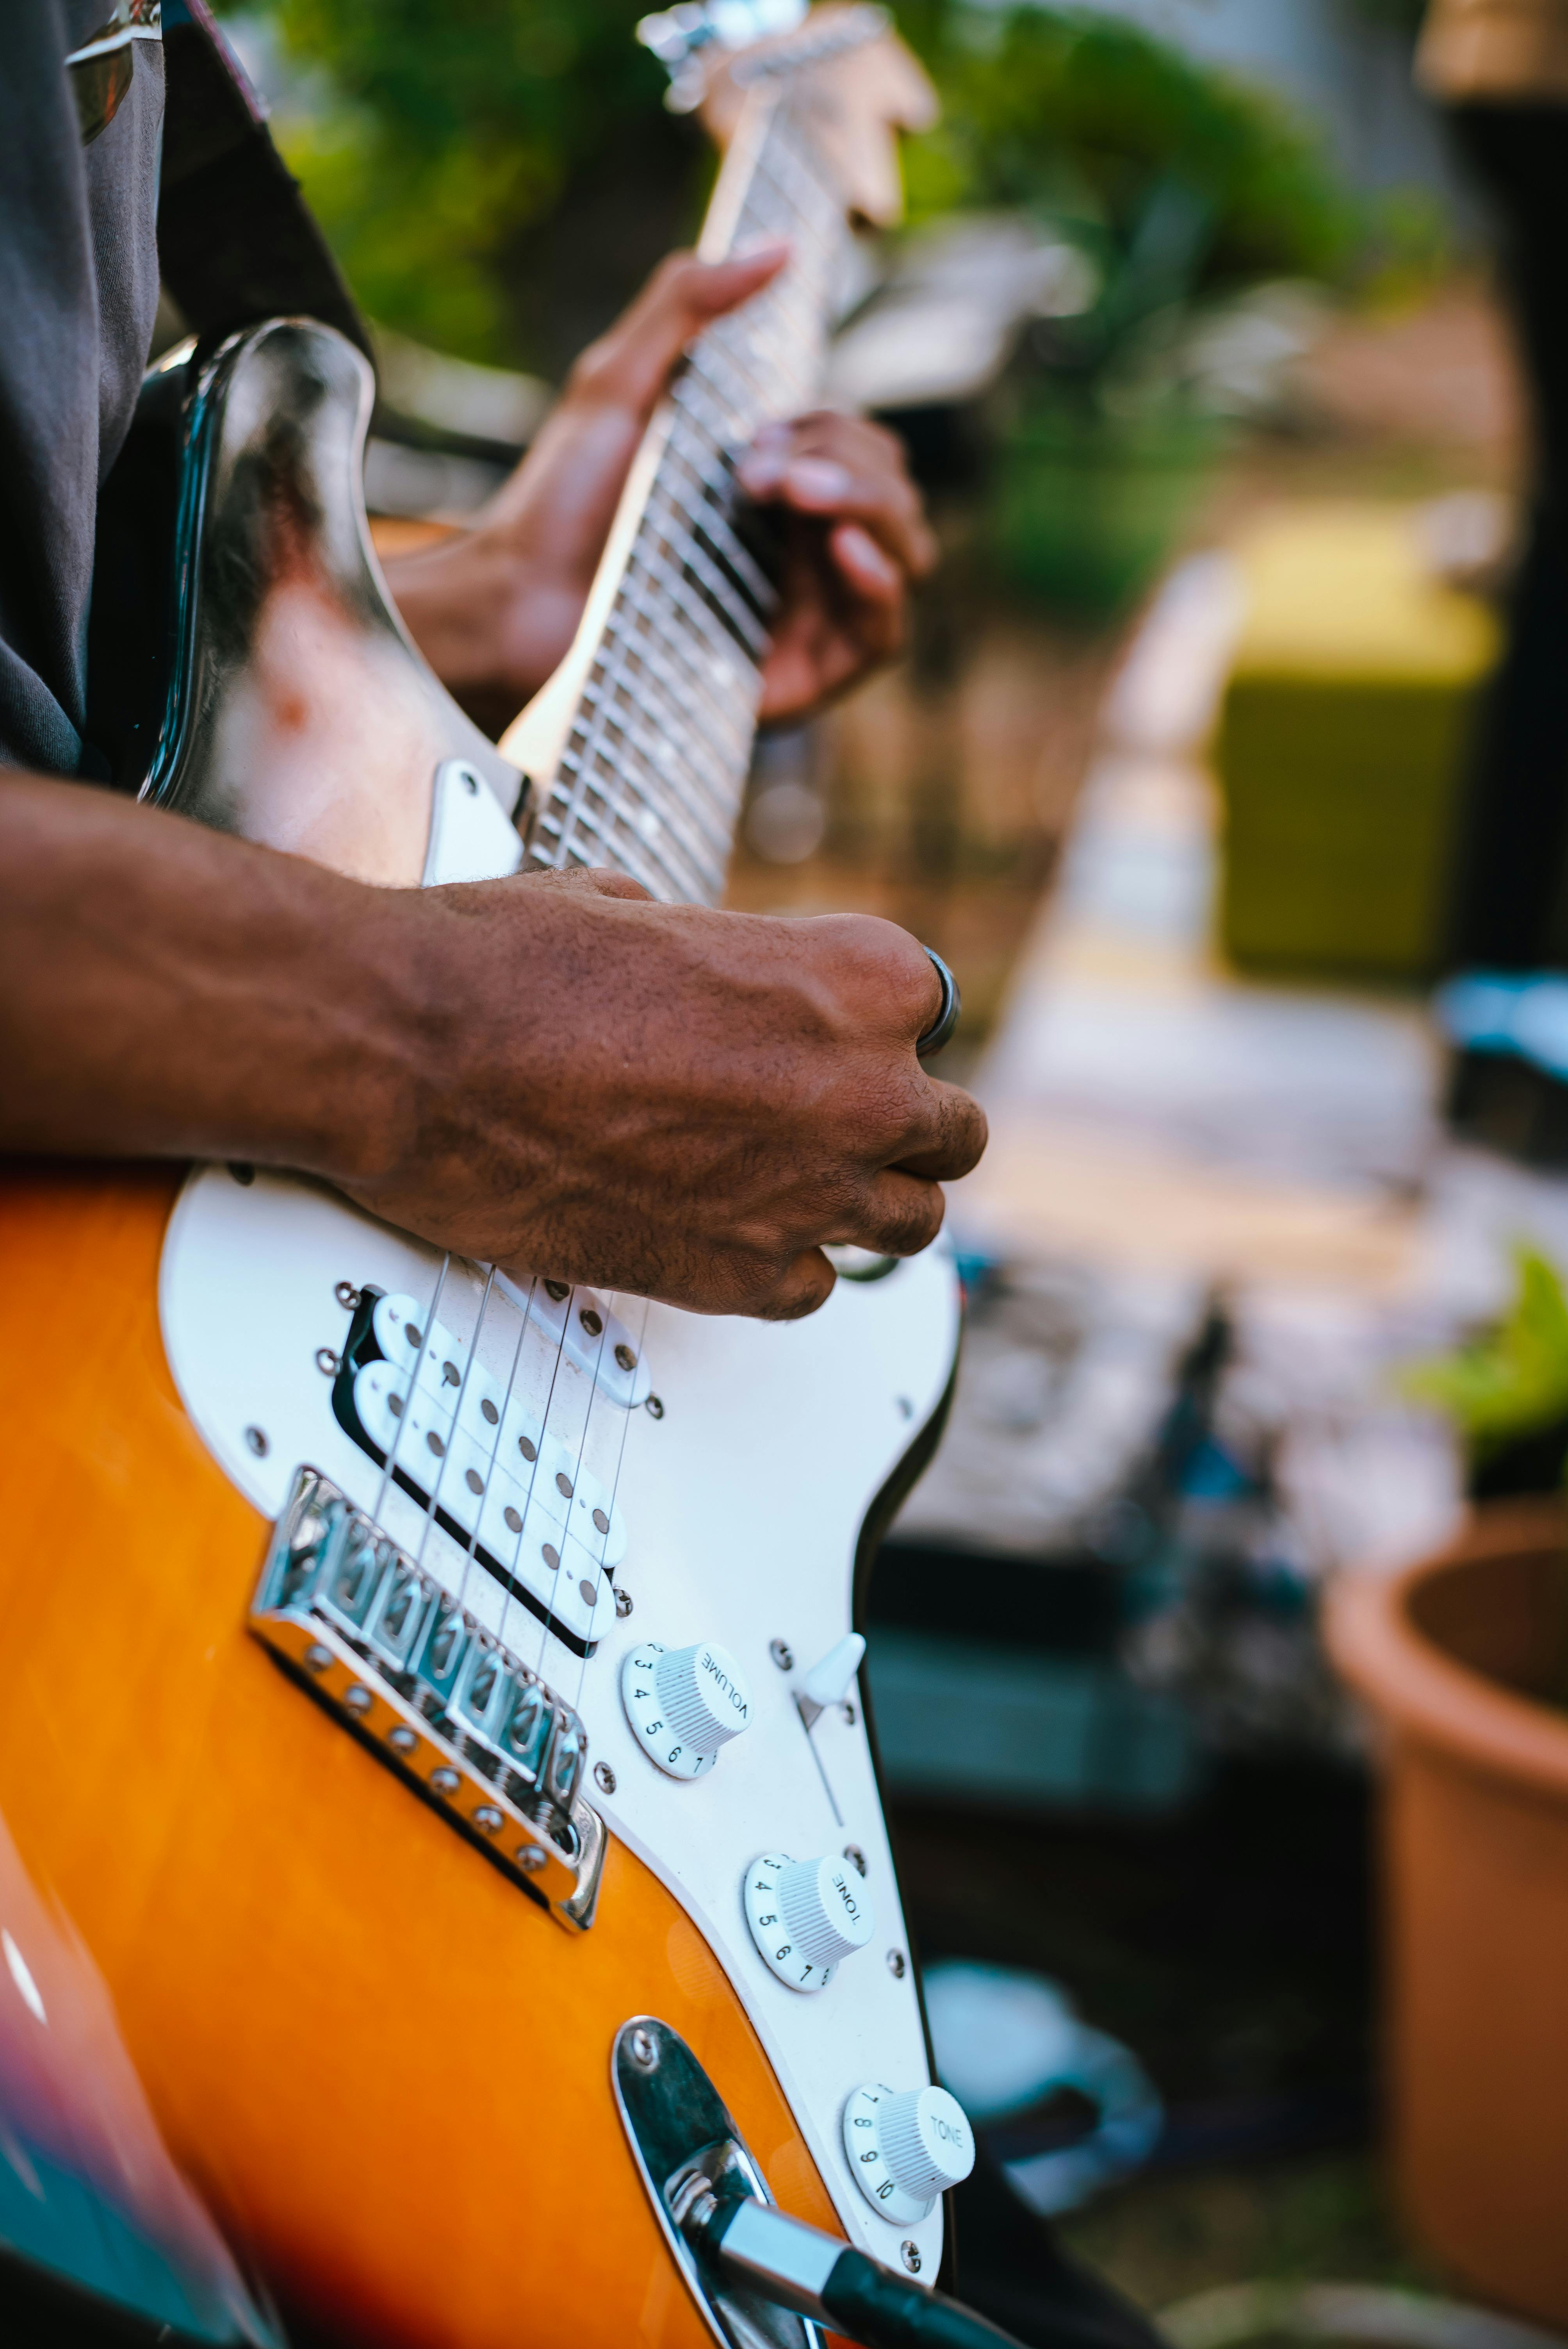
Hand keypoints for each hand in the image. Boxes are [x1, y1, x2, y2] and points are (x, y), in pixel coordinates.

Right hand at [346, 865, 984, 1317]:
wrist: (413, 1051)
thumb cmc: (507, 965)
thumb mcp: (642, 910)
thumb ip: (725, 957)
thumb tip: (717, 971)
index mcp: (858, 977)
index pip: (931, 1010)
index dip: (877, 1023)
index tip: (843, 1034)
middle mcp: (862, 1091)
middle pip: (950, 1131)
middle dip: (901, 1123)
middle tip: (844, 1118)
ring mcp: (810, 1195)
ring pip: (910, 1223)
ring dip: (867, 1202)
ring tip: (808, 1186)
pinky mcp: (741, 1278)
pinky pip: (814, 1288)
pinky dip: (783, 1266)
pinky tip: (736, 1233)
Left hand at [384, 249, 934, 737]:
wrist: (515, 609)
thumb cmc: (556, 507)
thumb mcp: (617, 383)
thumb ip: (688, 304)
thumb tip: (779, 248)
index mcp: (771, 488)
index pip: (859, 445)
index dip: (827, 431)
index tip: (753, 442)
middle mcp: (797, 548)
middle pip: (893, 492)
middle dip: (848, 465)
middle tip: (761, 477)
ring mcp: (804, 614)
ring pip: (903, 552)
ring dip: (872, 508)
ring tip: (801, 500)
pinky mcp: (799, 677)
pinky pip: (883, 635)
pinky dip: (881, 586)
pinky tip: (846, 549)